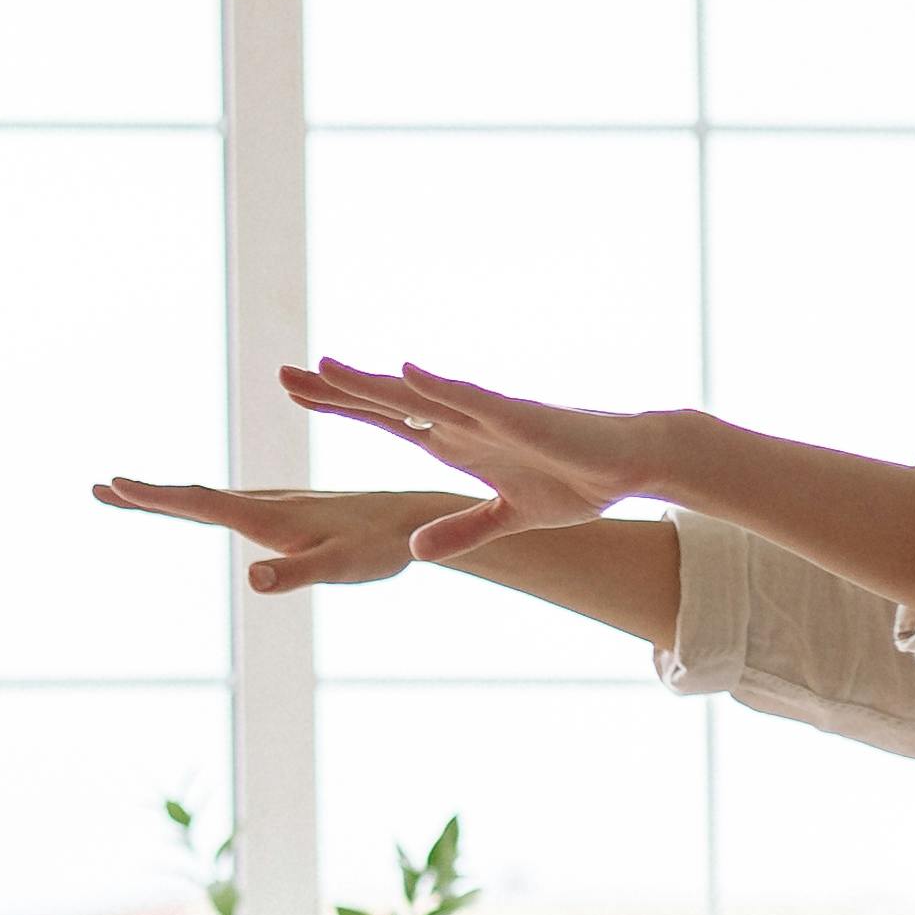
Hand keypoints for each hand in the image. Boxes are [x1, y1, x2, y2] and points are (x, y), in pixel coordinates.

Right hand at [90, 478, 436, 592]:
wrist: (412, 518)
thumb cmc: (377, 548)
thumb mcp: (338, 568)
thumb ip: (296, 574)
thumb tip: (252, 578)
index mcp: (267, 514)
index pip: (200, 502)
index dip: (156, 496)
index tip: (115, 485)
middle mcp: (264, 503)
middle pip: (192, 497)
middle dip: (145, 495)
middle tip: (99, 489)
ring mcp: (273, 506)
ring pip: (208, 500)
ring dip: (166, 497)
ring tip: (130, 496)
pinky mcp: (284, 513)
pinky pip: (228, 505)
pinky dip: (197, 503)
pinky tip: (195, 507)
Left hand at [276, 359, 673, 561]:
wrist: (630, 463)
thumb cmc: (576, 482)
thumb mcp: (506, 519)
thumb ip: (460, 532)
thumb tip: (415, 548)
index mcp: (455, 444)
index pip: (386, 420)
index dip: (342, 407)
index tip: (297, 394)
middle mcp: (462, 422)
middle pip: (387, 402)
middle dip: (336, 390)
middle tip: (283, 376)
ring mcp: (487, 417)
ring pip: (418, 395)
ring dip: (373, 384)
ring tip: (325, 367)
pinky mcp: (519, 419)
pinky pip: (473, 400)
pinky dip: (440, 387)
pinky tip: (407, 372)